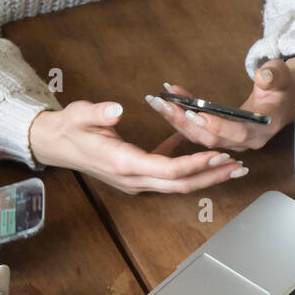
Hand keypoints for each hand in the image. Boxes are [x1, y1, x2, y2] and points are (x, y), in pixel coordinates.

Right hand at [28, 100, 246, 193]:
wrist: (55, 144)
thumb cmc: (69, 128)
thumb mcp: (80, 115)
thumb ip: (99, 114)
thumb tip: (116, 109)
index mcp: (124, 164)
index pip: (168, 170)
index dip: (195, 164)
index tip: (218, 154)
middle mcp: (134, 179)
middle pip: (182, 184)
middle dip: (212, 176)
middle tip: (239, 167)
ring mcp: (137, 181)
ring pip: (179, 184)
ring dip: (206, 176)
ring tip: (232, 166)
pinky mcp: (138, 176)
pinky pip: (169, 176)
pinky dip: (189, 167)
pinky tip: (205, 153)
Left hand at [146, 57, 294, 151]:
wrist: (282, 100)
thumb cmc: (282, 86)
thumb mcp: (282, 76)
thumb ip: (274, 75)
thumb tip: (264, 76)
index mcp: (263, 129)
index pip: (238, 133)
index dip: (217, 125)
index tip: (195, 112)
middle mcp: (247, 141)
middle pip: (212, 139)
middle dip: (186, 122)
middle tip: (164, 103)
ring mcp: (233, 141)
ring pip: (201, 138)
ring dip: (178, 122)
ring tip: (159, 101)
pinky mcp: (222, 137)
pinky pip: (198, 132)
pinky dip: (181, 119)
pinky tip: (167, 102)